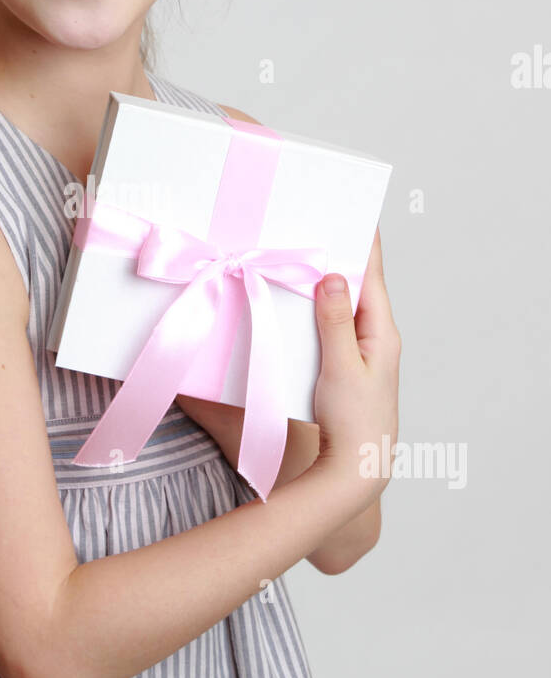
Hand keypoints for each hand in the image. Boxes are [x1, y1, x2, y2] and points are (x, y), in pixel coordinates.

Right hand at [312, 228, 400, 492]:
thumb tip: (330, 276)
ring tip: (297, 256)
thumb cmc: (356, 422)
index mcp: (382, 331)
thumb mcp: (342, 368)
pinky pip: (331, 326)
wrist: (358, 469)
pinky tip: (294, 304)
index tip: (353, 208)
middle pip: (355, 284)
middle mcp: (376, 335)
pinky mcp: (345, 364)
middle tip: (311, 226)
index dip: (362, 240)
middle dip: (334, 255)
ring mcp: (361, 350)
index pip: (372, 273)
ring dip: (320, 283)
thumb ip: (335, 321)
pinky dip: (315, 310)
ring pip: (339, 305)